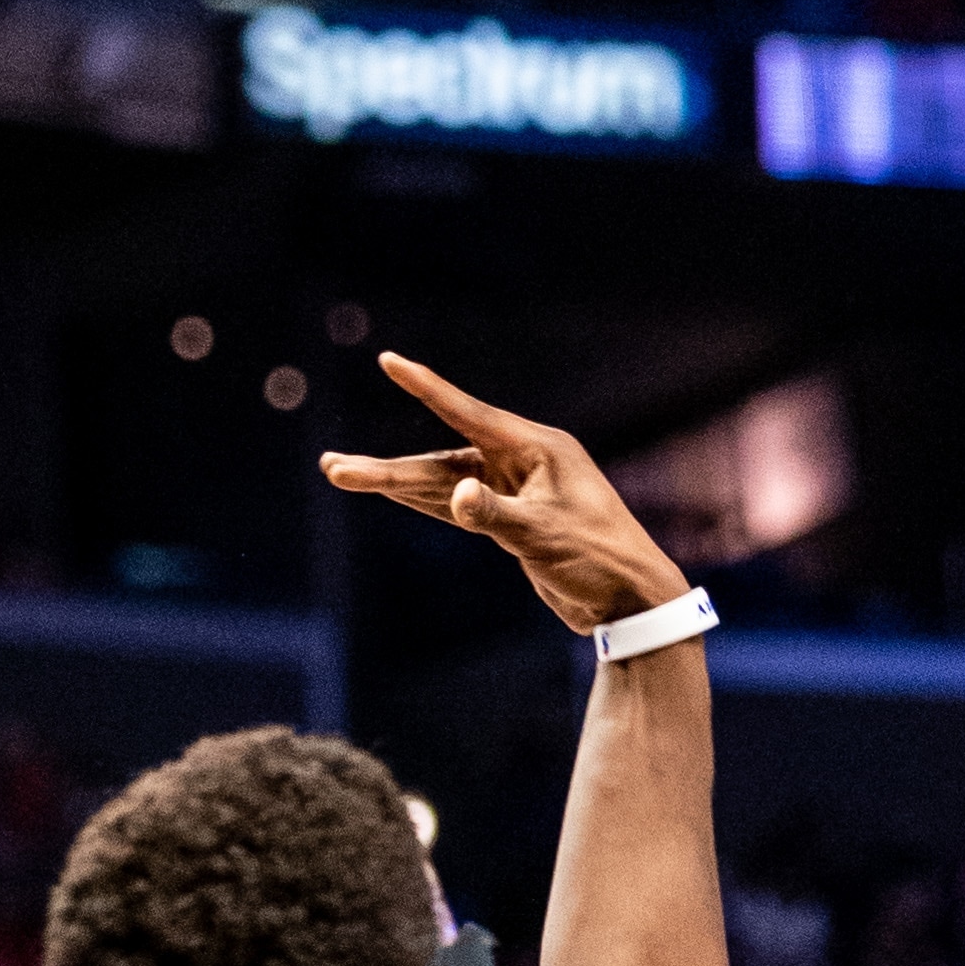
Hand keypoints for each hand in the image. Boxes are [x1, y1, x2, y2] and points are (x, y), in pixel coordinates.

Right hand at [321, 356, 687, 638]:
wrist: (631, 604)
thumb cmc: (601, 561)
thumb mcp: (546, 537)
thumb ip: (496, 515)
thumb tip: (455, 494)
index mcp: (538, 450)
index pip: (468, 414)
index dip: (426, 389)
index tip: (390, 361)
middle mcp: (523, 463)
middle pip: (442, 460)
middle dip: (387, 468)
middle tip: (332, 468)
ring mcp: (515, 491)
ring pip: (443, 483)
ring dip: (397, 483)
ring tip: (343, 475)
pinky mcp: (512, 521)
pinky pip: (458, 505)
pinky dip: (425, 501)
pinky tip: (391, 491)